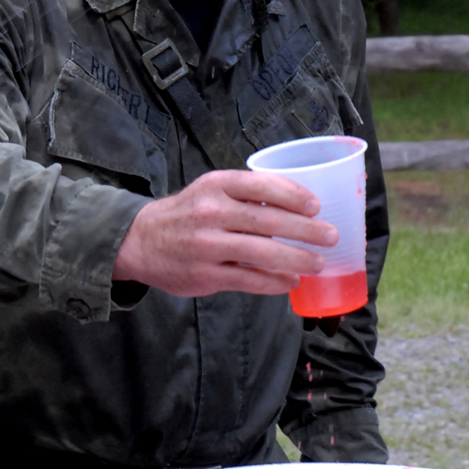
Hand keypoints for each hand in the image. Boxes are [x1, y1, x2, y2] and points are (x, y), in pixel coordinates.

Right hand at [111, 169, 335, 296]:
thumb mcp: (208, 191)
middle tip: (331, 236)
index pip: (262, 186)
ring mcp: (207, 246)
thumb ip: (244, 195)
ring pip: (263, 253)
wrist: (137, 241)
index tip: (316, 206)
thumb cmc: (184, 215)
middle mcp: (211, 213)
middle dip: (306, 230)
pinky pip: (249, 279)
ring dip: (297, 259)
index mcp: (215, 186)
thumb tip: (296, 204)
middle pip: (269, 221)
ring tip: (318, 263)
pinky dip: (274, 282)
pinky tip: (290, 282)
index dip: (294, 196)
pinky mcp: (205, 275)